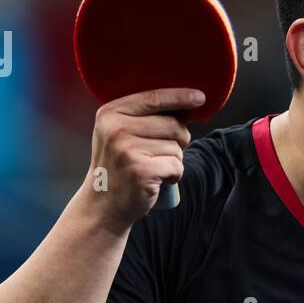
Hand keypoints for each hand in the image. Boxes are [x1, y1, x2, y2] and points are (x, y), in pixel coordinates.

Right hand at [84, 87, 201, 226]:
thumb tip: (186, 103)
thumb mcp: (119, 134)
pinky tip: (157, 180)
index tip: (200, 98)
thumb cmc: (119, 167)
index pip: (153, 98)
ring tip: (152, 167)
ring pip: (177, 146)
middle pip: (173, 123)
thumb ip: (143, 116)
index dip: (180, 97)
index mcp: (110, 113)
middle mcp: (116, 128)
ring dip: (174, 159)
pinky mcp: (141, 171)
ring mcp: (127, 150)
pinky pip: (177, 166)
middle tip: (159, 154)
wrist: (103, 205)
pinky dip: (174, 175)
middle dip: (178, 139)